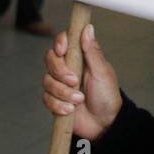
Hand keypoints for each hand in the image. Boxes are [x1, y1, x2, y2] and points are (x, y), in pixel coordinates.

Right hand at [42, 23, 121, 141]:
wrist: (104, 124)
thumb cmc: (107, 96)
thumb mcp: (102, 73)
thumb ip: (93, 52)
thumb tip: (87, 28)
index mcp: (80, 57)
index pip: (63, 41)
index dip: (59, 42)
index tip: (63, 50)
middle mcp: (68, 68)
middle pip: (50, 59)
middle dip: (60, 71)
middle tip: (75, 81)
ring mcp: (59, 84)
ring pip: (47, 81)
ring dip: (62, 92)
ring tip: (79, 100)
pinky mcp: (54, 100)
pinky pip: (46, 98)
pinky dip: (58, 105)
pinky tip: (70, 110)